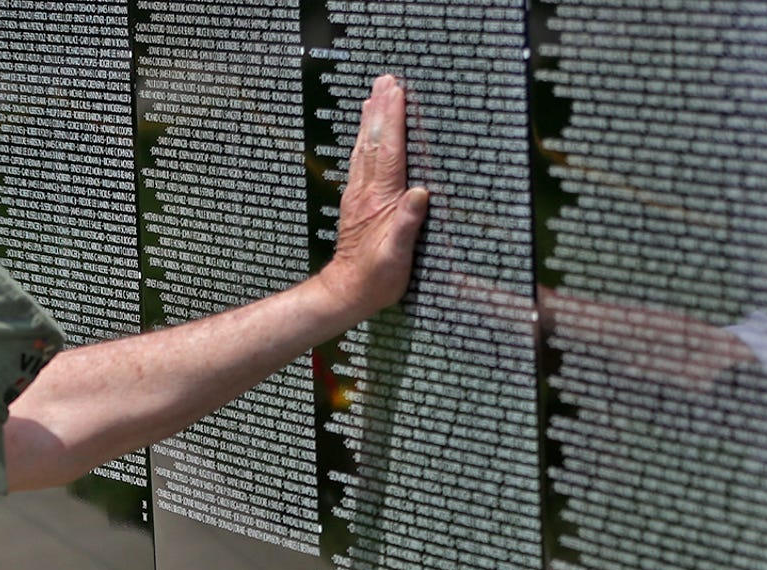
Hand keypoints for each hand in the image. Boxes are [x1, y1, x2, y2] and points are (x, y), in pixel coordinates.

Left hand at [320, 75, 432, 320]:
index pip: (388, 152)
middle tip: (385, 79)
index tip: (396, 92)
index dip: (393, 120)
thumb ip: (407, 224)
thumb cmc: (376, 279)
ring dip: (369, 121)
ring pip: (364, 150)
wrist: (347, 293)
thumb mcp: (397, 257)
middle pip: (374, 143)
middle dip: (380, 109)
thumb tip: (420, 193)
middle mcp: (366, 193)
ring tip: (373, 95)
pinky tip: (365, 134)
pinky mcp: (356, 203)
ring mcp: (358, 196)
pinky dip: (364, 142)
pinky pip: (361, 163)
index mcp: (380, 201)